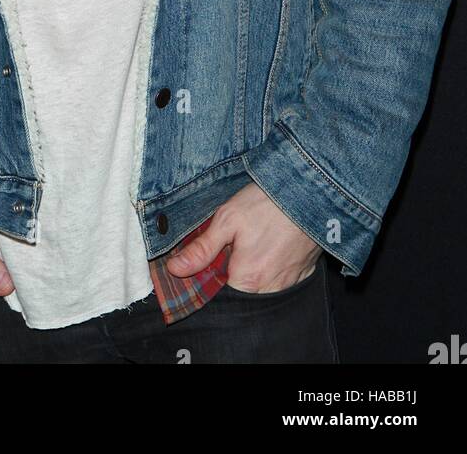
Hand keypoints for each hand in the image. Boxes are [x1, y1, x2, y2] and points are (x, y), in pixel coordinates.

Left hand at [165, 182, 322, 292]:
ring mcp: (288, 285)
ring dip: (250, 272)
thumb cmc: (268, 203)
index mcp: (247, 280)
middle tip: (231, 247)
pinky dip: (269, 270)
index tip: (205, 260)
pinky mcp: (302, 276)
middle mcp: (269, 290)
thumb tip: (175, 269)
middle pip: (239, 293)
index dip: (206, 279)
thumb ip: (202, 249)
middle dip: (230, 275)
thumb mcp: (228, 218)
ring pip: (259, 289)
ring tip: (251, 243)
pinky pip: (278, 283)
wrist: (312, 191)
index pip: (217, 295)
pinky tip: (268, 247)